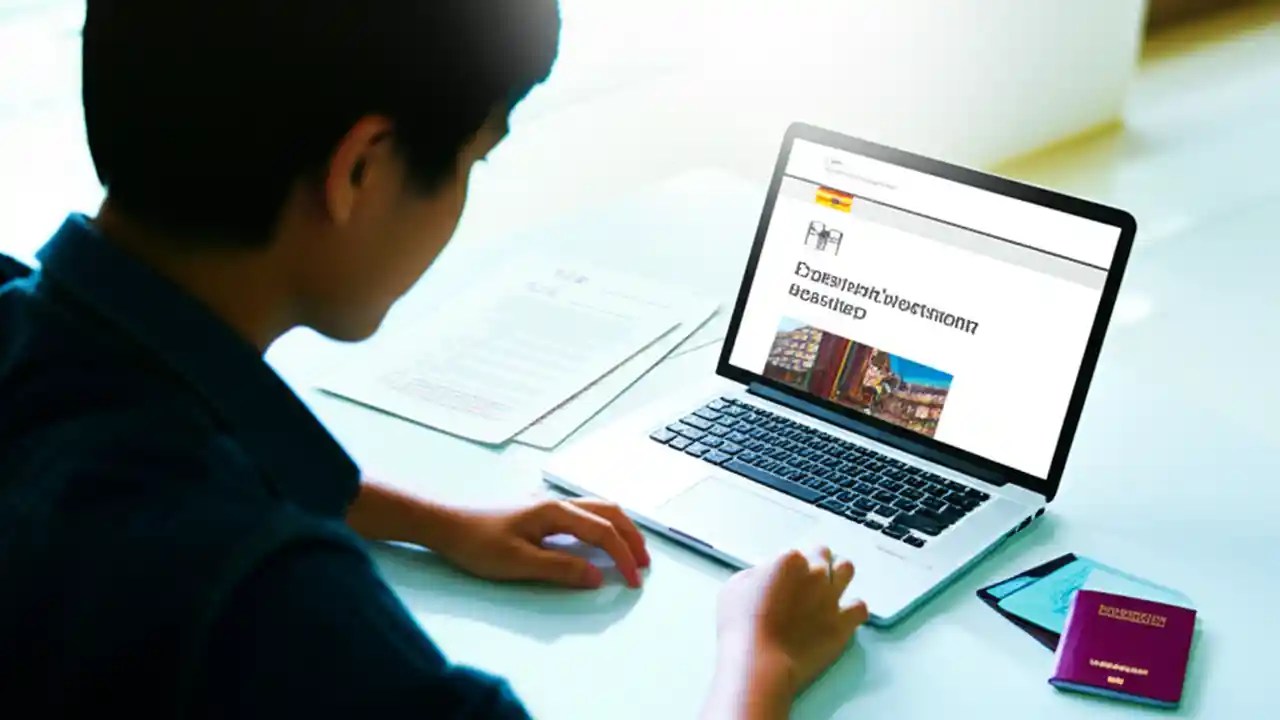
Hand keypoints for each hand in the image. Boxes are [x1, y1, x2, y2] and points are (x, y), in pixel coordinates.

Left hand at [431, 498, 650, 588]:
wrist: (445, 523)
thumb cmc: (477, 543)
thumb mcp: (518, 563)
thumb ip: (560, 569)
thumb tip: (596, 576)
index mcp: (556, 512)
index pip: (604, 533)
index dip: (623, 557)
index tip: (633, 581)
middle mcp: (557, 502)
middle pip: (609, 513)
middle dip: (632, 537)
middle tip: (644, 564)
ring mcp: (549, 503)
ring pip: (598, 508)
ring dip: (620, 528)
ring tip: (630, 551)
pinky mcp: (540, 510)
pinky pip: (585, 511)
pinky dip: (604, 524)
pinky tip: (599, 538)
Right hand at [717, 547, 868, 696]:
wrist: (759, 664)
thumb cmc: (741, 627)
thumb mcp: (735, 588)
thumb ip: (756, 574)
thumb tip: (765, 576)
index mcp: (789, 560)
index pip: (794, 553)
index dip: (786, 567)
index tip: (780, 580)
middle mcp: (815, 573)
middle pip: (823, 554)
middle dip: (815, 562)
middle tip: (805, 580)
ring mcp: (832, 597)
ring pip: (847, 570)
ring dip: (838, 575)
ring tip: (827, 589)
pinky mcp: (844, 623)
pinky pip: (860, 607)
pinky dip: (852, 608)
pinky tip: (841, 615)